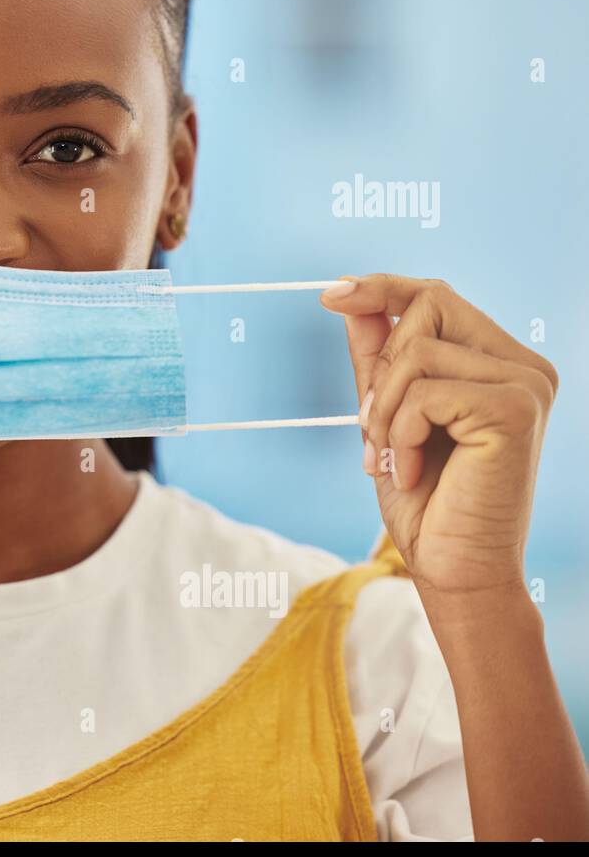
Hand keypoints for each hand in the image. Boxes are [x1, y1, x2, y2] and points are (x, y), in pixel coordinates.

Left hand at [319, 275, 556, 596]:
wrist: (453, 569)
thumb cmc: (425, 500)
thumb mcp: (386, 416)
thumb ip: (376, 358)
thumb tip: (350, 299)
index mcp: (500, 363)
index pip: (438, 296)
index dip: (382, 287)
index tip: (330, 294)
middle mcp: (523, 366)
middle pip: (429, 304)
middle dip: (381, 367)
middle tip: (373, 430)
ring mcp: (525, 384)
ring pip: (418, 352)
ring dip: (384, 410)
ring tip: (392, 457)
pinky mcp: (513, 409)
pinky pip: (424, 393)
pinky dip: (399, 434)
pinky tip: (412, 472)